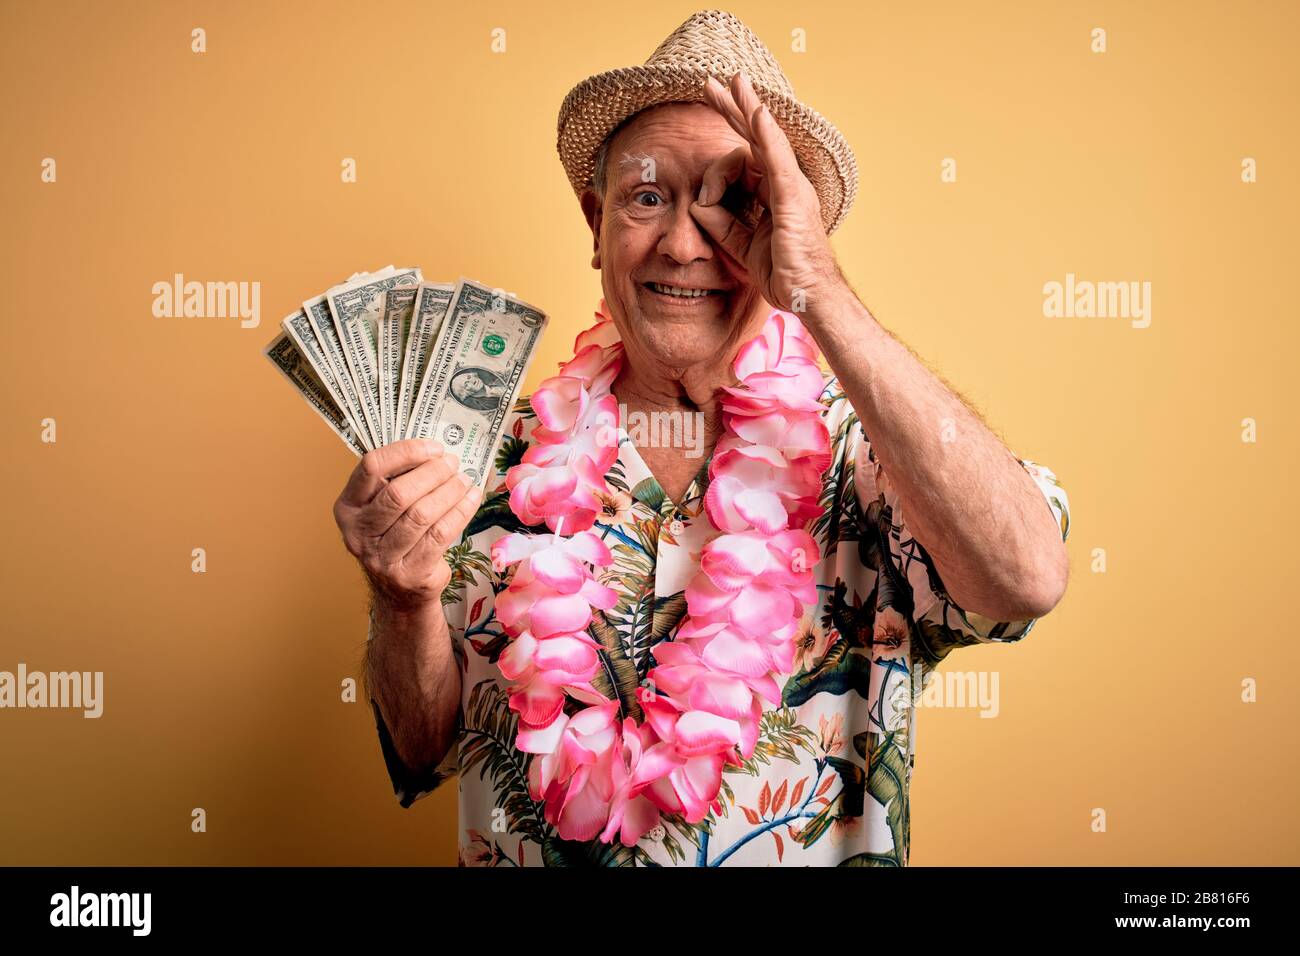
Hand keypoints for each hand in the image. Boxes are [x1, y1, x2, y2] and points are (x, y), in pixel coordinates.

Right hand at [333, 439, 482, 609]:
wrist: (399, 592)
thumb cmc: (395, 537)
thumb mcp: (383, 509)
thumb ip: (397, 481)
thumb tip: (437, 453)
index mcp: (348, 507)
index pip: (371, 467)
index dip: (406, 452)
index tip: (434, 448)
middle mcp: (359, 532)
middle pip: (398, 493)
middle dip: (432, 473)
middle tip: (453, 464)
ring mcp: (382, 557)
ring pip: (421, 514)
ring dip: (449, 492)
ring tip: (464, 480)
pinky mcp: (410, 573)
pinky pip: (440, 534)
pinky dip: (460, 512)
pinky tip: (471, 499)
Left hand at [690, 71, 842, 312]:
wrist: (809, 295)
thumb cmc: (783, 273)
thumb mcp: (741, 246)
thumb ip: (721, 224)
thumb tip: (698, 205)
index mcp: (774, 194)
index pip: (747, 155)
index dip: (729, 132)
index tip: (711, 109)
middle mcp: (785, 184)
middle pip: (755, 138)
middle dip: (734, 107)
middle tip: (712, 81)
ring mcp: (791, 189)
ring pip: (767, 141)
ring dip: (749, 109)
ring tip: (735, 82)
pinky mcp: (792, 200)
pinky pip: (778, 162)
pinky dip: (767, 137)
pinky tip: (756, 114)